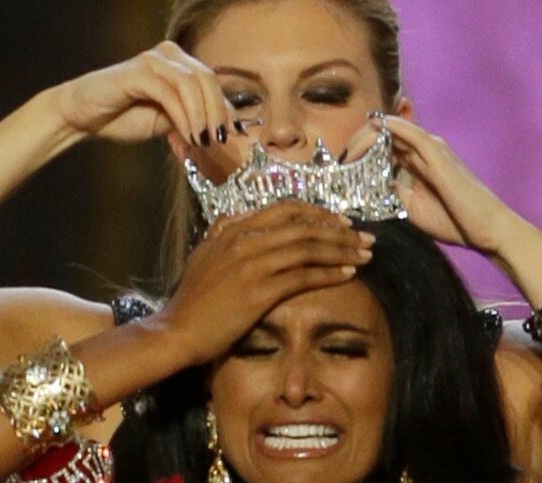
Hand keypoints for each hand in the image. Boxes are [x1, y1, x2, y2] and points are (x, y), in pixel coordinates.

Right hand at [54, 40, 234, 145]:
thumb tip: (227, 129)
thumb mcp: (167, 120)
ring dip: (202, 116)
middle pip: (209, 79)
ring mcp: (153, 60)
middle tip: (219, 141)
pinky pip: (170, 92)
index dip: (226, 110)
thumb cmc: (123, 116)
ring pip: (193, 84)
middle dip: (218, 112)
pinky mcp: (138, 71)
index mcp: (180, 63)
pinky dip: (183, 116)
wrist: (83, 115)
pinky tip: (188, 136)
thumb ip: (193, 118)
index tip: (233, 138)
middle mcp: (170, 54)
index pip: (214, 83)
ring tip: (203, 142)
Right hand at [154, 201, 374, 365]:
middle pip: (303, 226)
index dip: (317, 213)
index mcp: (232, 229)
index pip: (284, 210)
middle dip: (339, 231)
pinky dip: (329, 273)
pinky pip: (303, 276)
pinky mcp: (258, 291)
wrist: (176, 331)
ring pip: (307, 248)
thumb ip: (224, 234)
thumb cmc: (191, 300)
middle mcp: (243, 240)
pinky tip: (348, 274)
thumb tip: (243, 221)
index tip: (340, 221)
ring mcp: (251, 264)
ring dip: (342, 250)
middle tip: (365, 237)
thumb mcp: (204, 255)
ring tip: (365, 254)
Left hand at [343, 115, 526, 255]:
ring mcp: (432, 148)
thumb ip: (393, 193)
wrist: (487, 230)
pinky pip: (411, 133)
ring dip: (366, 137)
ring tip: (345, 152)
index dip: (359, 149)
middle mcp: (424, 148)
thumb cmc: (455, 221)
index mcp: (418, 160)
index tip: (339, 164)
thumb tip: (366, 189)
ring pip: (392, 129)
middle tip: (336, 159)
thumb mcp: (412, 208)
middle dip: (356, 142)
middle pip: (383, 133)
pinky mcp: (438, 155)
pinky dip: (391, 127)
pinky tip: (373, 128)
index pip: (382, 144)